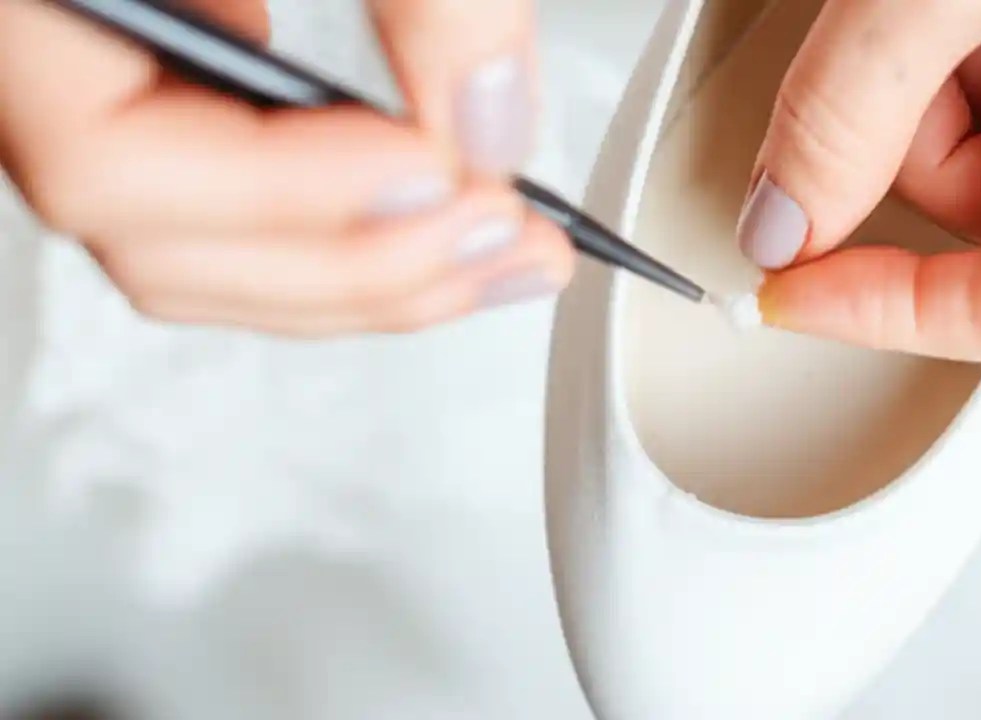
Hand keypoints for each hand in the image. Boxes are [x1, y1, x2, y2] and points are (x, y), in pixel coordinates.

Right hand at [0, 0, 572, 335]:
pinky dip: (338, 233)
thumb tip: (492, 131)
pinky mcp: (155, 93)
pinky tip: (428, 220)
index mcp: (31, 8)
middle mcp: (38, 64)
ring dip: (364, 273)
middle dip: (361, 269)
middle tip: (514, 246)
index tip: (440, 178)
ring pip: (197, 254)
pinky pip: (227, 210)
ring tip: (504, 258)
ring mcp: (90, 90)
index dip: (285, 195)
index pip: (105, 163)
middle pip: (163, 247)